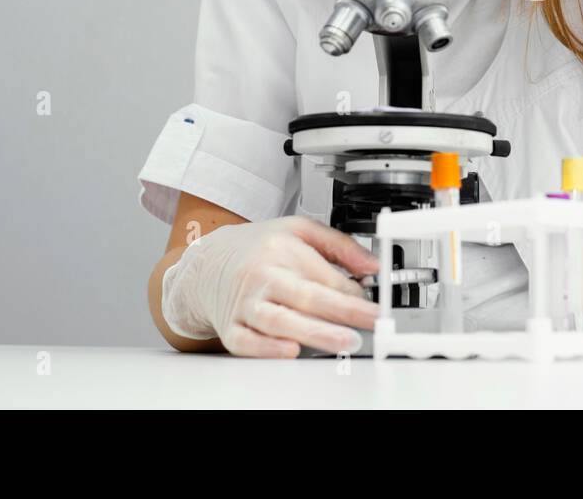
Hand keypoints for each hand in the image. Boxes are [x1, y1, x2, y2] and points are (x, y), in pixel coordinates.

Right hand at [160, 216, 379, 357]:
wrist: (207, 263)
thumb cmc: (257, 248)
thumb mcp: (299, 230)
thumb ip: (340, 245)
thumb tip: (372, 264)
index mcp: (281, 250)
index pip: (325, 276)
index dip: (354, 292)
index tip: (375, 304)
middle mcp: (262, 276)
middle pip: (305, 296)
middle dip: (342, 311)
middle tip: (370, 322)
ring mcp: (245, 304)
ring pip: (279, 321)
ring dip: (314, 333)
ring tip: (343, 341)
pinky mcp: (231, 328)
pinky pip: (248, 342)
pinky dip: (267, 349)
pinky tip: (290, 351)